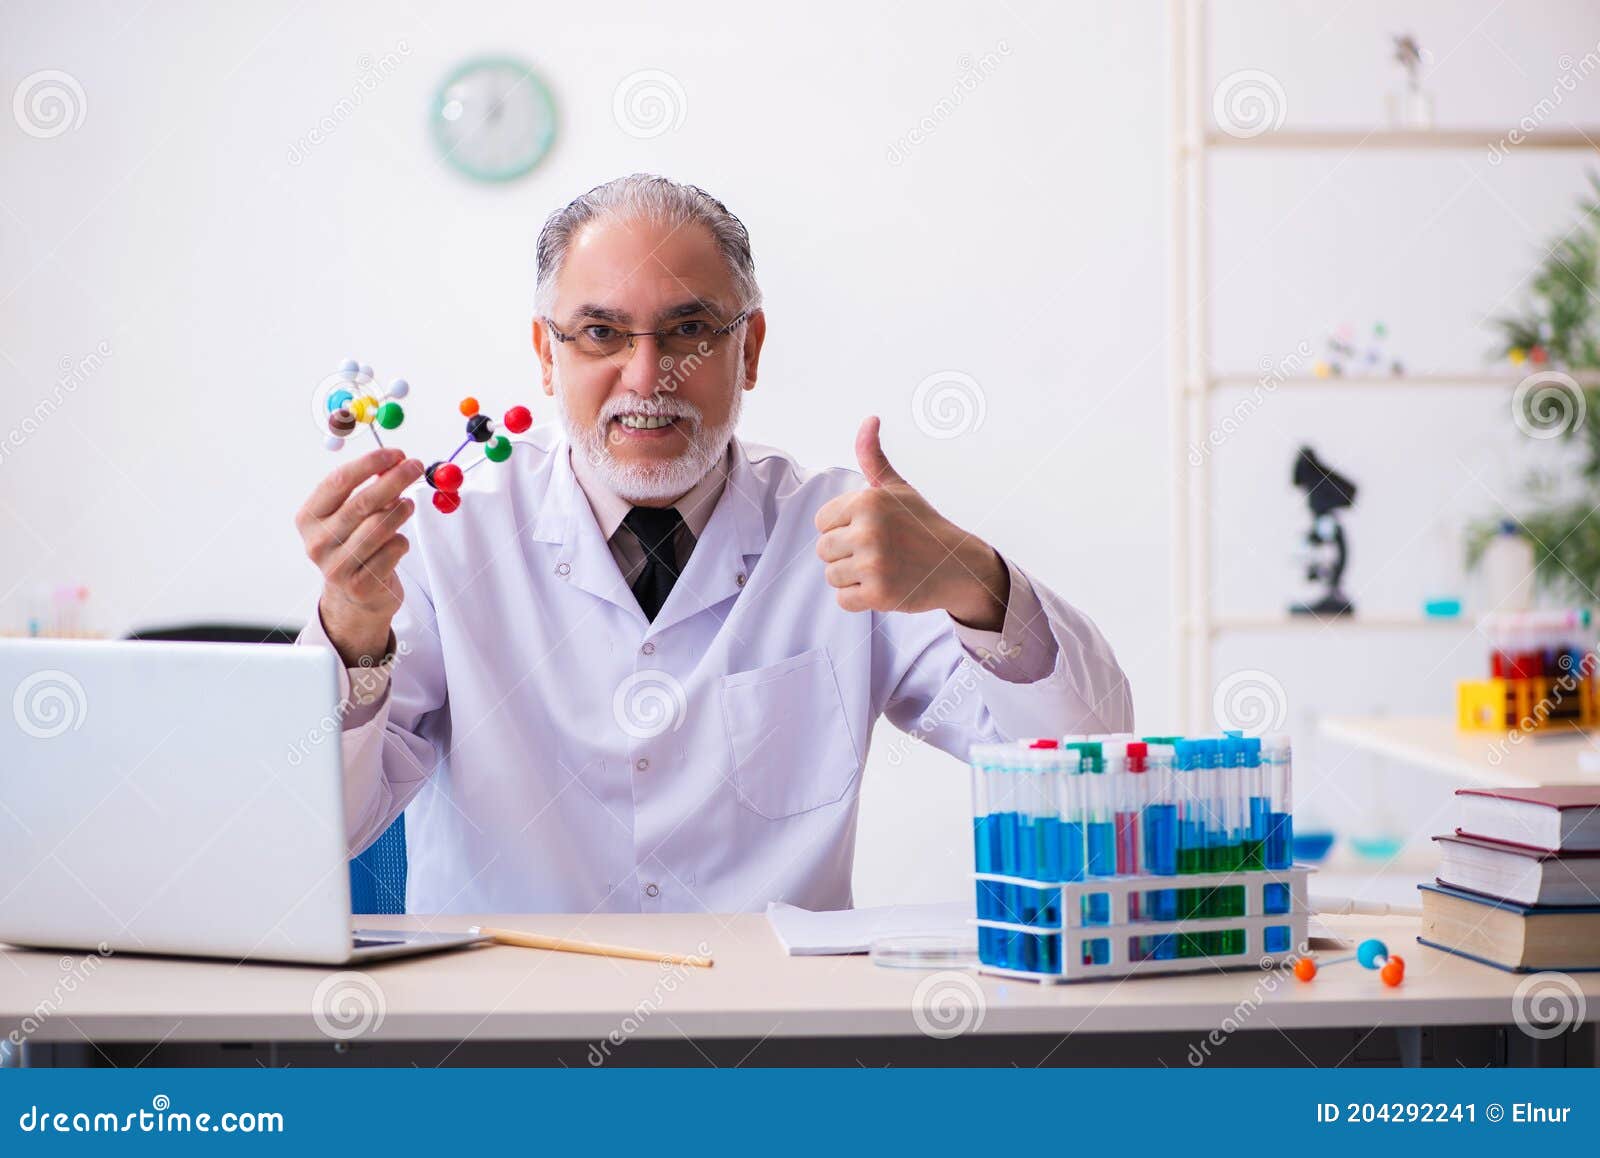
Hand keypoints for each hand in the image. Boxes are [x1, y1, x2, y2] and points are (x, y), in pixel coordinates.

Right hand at [295, 447, 423, 665]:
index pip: (339, 481)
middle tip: (414, 466)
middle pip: (363, 502)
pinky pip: (393, 549)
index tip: (395, 453)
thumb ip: (367, 490)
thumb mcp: (350, 517)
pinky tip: (397, 542)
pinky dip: (402, 540)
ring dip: (402, 510)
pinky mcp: (361, 585)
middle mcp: (317, 543)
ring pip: (381, 526)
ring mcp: (337, 567)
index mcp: (309, 518)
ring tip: (408, 505)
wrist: (355, 597)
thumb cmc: (354, 546)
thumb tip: (395, 463)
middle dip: (394, 479)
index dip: (370, 463)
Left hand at [814, 416, 1008, 628]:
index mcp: (867, 501)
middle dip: (847, 554)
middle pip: (823, 550)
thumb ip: (873, 458)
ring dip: (853, 578)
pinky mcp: (879, 594)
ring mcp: (874, 563)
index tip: (872, 531)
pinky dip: (860, 599)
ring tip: (883, 568)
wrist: (957, 566)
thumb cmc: (922, 526)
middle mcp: (868, 530)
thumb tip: (869, 419)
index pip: (821, 522)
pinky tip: (884, 586)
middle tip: (880, 552)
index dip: (843, 529)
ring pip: (832, 576)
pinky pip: (843, 600)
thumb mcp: (898, 489)